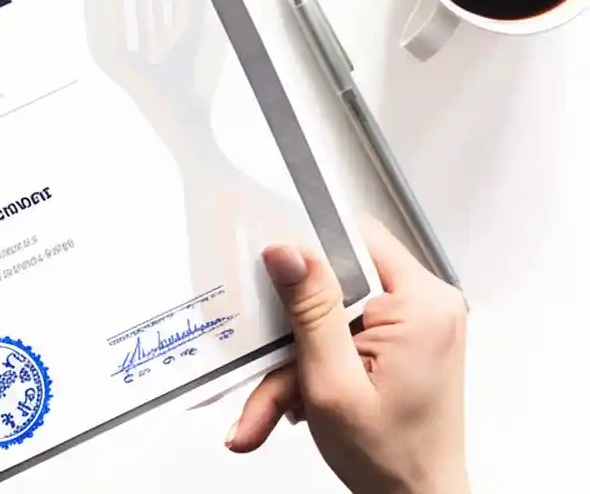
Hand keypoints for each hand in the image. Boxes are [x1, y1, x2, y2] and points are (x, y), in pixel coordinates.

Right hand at [226, 219, 468, 493]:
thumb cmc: (391, 458)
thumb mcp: (332, 382)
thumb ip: (310, 310)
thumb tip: (288, 251)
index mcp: (421, 306)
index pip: (355, 237)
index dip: (307, 250)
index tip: (271, 274)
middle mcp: (426, 307)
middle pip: (335, 282)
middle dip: (292, 329)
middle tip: (270, 364)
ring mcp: (414, 325)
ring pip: (330, 316)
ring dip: (296, 359)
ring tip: (280, 402)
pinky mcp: (400, 342)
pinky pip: (342, 335)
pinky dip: (313, 368)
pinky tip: (298, 402)